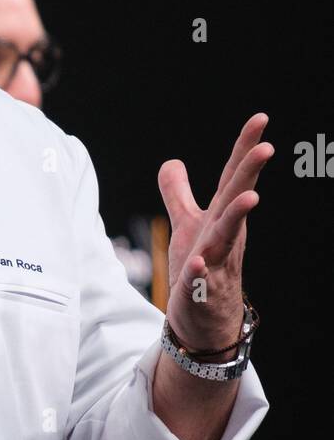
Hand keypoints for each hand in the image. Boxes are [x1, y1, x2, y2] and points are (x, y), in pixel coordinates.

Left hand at [157, 113, 272, 351]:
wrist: (204, 321)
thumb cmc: (199, 267)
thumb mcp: (186, 225)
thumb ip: (178, 193)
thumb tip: (172, 161)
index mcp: (221, 217)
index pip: (234, 178)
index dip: (244, 148)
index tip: (261, 118)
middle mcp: (223, 237)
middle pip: (236, 200)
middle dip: (250, 174)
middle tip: (267, 147)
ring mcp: (215, 264)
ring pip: (226, 239)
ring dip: (237, 217)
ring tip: (250, 197)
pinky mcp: (200, 293)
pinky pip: (200, 282)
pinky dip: (198, 273)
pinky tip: (195, 263)